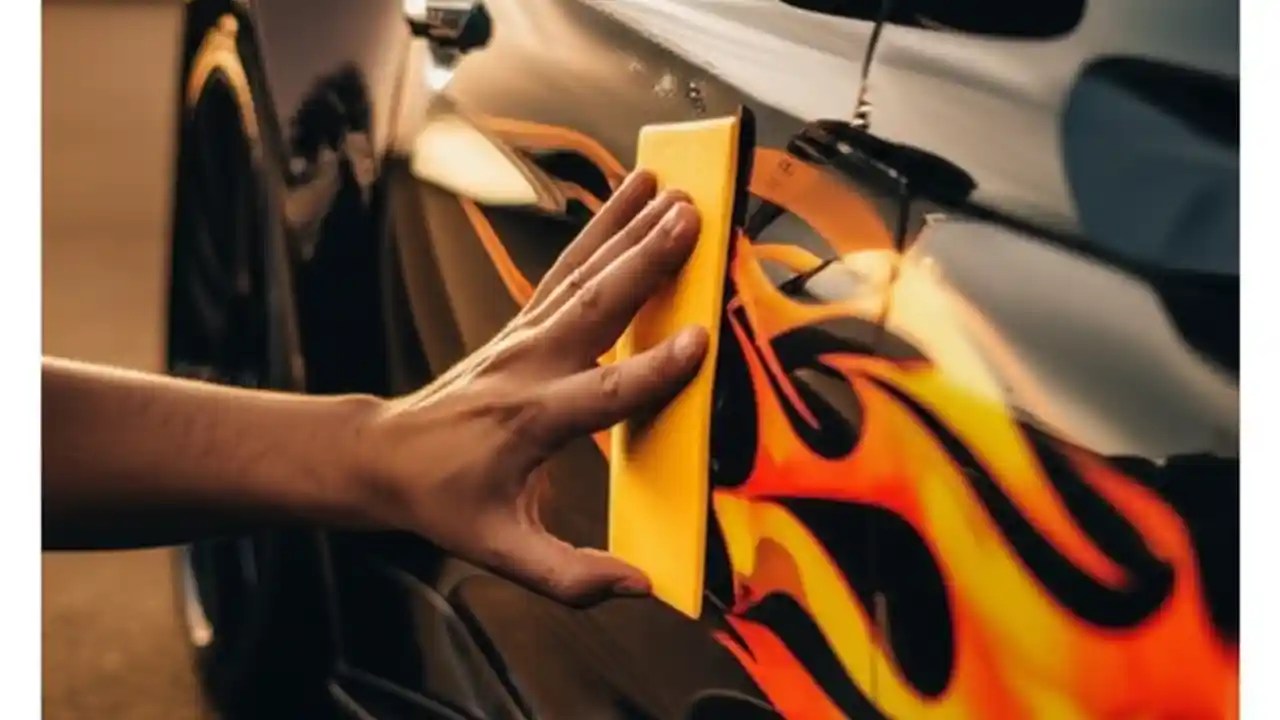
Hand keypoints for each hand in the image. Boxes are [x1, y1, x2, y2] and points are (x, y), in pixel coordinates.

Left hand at [359, 171, 705, 604]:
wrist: (384, 457)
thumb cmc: (444, 503)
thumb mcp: (499, 551)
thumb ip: (569, 575)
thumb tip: (639, 587)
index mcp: (532, 423)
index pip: (603, 394)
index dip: (654, 371)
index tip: (701, 340)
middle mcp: (529, 368)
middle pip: (596, 307)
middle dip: (645, 262)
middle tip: (692, 219)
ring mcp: (523, 338)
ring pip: (582, 275)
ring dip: (627, 229)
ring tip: (671, 190)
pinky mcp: (522, 324)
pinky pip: (565, 270)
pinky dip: (597, 229)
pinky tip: (627, 197)